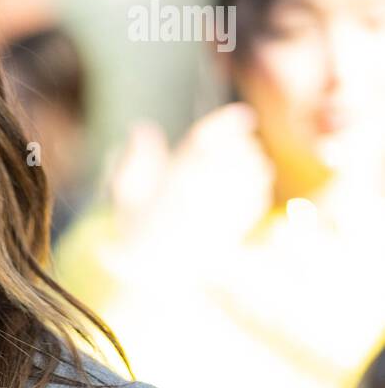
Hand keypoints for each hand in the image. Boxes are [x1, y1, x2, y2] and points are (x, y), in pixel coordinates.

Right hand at [108, 102, 274, 264]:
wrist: (156, 271)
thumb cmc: (138, 229)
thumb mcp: (127, 191)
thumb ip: (137, 157)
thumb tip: (143, 127)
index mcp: (176, 177)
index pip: (208, 138)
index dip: (229, 121)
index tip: (244, 115)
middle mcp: (204, 190)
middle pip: (238, 150)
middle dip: (242, 142)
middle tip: (240, 140)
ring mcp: (224, 207)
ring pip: (255, 172)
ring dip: (254, 162)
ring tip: (247, 161)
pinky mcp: (238, 223)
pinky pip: (259, 195)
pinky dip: (260, 185)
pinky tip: (251, 186)